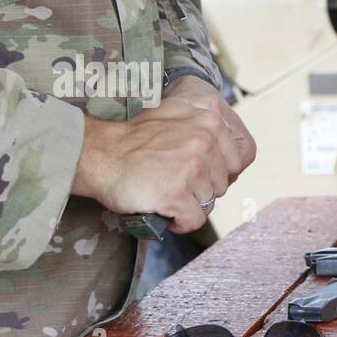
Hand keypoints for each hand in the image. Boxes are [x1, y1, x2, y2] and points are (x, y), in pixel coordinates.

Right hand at [72, 80, 256, 233]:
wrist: (98, 155)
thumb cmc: (134, 140)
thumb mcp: (175, 114)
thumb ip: (205, 123)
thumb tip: (230, 139)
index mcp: (210, 118)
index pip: (238, 161)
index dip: (216, 173)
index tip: (194, 174)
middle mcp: (206, 139)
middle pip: (222, 184)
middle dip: (200, 190)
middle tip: (173, 183)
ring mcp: (193, 166)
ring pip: (208, 203)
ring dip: (188, 205)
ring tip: (164, 193)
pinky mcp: (177, 192)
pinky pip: (194, 220)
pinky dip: (179, 223)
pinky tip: (164, 210)